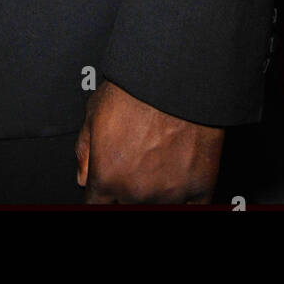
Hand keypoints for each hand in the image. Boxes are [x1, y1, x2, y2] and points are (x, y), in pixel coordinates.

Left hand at [75, 80, 223, 203]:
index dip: (103, 194)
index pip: (97, 206)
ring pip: (157, 205)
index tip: (109, 187)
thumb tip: (84, 174)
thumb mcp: (94, 111)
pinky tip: (182, 181)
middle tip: (137, 161)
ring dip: (156, 191)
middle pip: (126, 204)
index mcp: (106, 177)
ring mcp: (168, 193)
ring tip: (160, 161)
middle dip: (128, 187)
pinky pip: (193, 207)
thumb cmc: (136, 88)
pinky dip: (186, 197)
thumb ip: (84, 149)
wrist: (177, 76)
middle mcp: (135, 192)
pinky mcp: (199, 187)